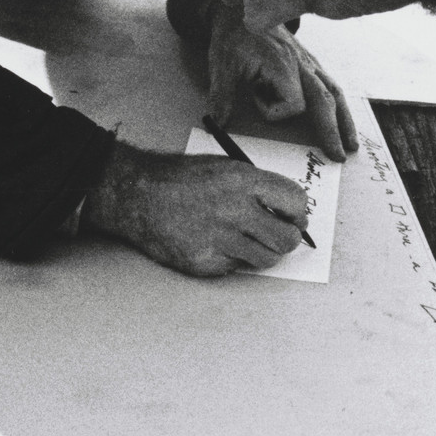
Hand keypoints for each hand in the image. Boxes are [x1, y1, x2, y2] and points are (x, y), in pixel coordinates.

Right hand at [83, 143, 306, 276]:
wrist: (137, 195)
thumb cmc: (180, 179)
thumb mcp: (224, 166)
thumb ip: (257, 186)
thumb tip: (286, 210)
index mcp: (243, 181)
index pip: (296, 202)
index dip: (298, 213)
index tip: (293, 217)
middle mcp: (235, 211)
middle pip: (287, 239)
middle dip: (288, 239)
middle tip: (279, 235)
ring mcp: (220, 240)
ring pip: (266, 260)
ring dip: (262, 253)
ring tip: (246, 240)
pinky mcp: (206, 263)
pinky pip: (236, 268)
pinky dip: (232, 260)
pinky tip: (216, 244)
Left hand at [207, 12, 357, 160]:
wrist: (244, 6)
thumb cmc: (234, 34)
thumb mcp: (222, 63)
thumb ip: (221, 95)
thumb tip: (217, 124)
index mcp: (282, 64)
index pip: (293, 103)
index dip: (275, 112)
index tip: (255, 98)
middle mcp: (302, 64)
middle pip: (325, 101)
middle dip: (332, 130)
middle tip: (338, 156)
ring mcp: (310, 62)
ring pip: (335, 93)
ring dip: (345, 120)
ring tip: (351, 144)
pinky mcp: (310, 62)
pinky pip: (332, 85)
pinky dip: (340, 105)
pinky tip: (344, 120)